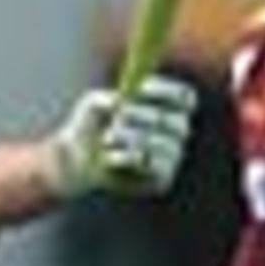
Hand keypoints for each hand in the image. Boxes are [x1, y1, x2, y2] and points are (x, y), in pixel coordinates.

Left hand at [50, 73, 196, 196]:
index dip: (168, 91)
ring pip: (165, 144)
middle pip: (178, 121)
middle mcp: (176, 132)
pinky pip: (155, 165)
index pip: (185, 97)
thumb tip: (115, 102)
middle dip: (144, 115)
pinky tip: (110, 157)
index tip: (142, 88)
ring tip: (107, 138)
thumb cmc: (91, 127)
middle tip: (119, 116)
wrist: (79, 162)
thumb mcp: (90, 107)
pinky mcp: (162, 178)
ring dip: (132, 137)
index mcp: (168, 108)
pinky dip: (129, 158)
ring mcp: (171, 156)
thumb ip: (100, 99)